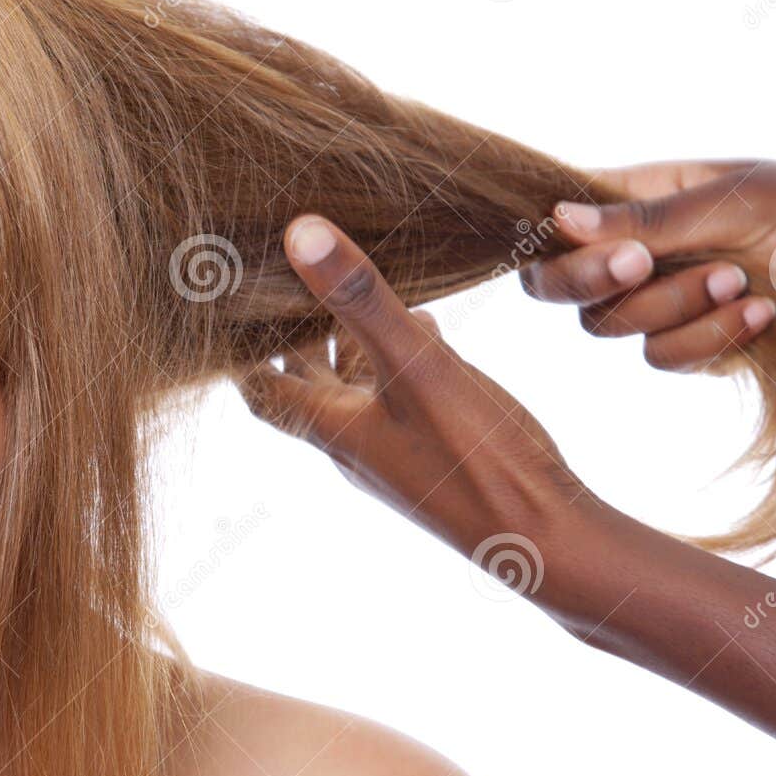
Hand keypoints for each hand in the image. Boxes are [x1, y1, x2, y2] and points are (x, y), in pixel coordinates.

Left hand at [238, 215, 590, 557]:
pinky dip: (401, 359)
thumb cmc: (477, 461)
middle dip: (292, 336)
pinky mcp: (442, 450)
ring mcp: (400, 450)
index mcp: (335, 428)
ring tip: (348, 289)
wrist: (548, 540)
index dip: (238, 353)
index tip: (226, 307)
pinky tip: (426, 328)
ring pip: (359, 388)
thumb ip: (360, 301)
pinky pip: (405, 396)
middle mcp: (357, 443)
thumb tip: (298, 234)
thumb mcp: (415, 366)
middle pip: (307, 385)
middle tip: (282, 283)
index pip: (264, 389)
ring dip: (350, 344)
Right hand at [523, 160, 775, 369]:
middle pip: (566, 286)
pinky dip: (711, 340)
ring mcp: (665, 299)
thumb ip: (646, 218)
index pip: (558, 223)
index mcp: (643, 196)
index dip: (560, 248)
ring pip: (614, 327)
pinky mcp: (695, 345)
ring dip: (677, 309)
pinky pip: (666, 358)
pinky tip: (762, 312)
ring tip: (741, 282)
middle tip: (644, 267)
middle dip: (602, 284)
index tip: (618, 252)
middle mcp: (641, 249)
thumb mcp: (736, 204)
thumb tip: (556, 218)